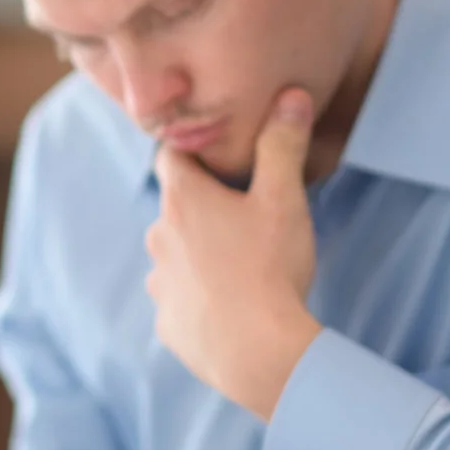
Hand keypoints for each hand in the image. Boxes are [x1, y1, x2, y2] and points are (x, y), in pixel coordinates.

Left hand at [147, 87, 324, 419]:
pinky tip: (234, 308)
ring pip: (177, 256)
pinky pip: (182, 301)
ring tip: (244, 269)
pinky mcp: (168, 324)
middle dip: (206, 210)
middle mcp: (159, 237)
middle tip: (249, 220)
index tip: (223, 161)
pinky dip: (202, 300)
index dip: (196, 154)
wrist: (259, 354)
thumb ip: (283, 145)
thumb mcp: (283, 199)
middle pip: (178, 209)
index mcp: (182, 200)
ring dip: (202, 256)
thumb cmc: (270, 269)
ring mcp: (159, 284)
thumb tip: (290, 96)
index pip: (172, 156)